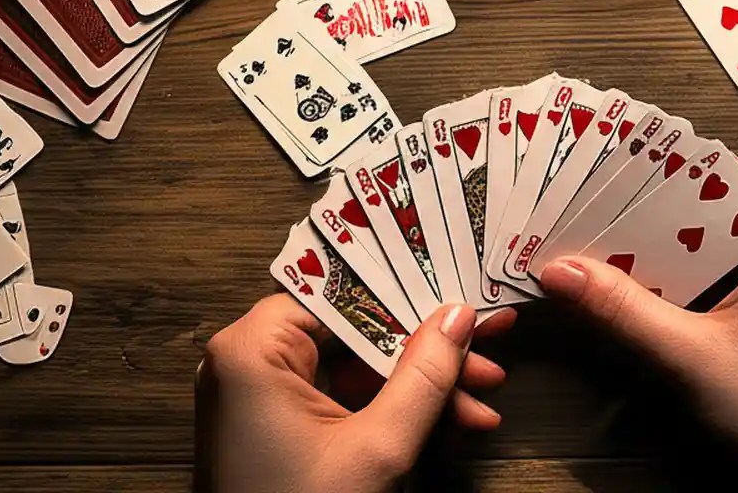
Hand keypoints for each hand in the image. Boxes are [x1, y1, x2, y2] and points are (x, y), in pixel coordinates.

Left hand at [197, 296, 515, 492]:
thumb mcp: (377, 447)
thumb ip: (424, 376)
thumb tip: (457, 317)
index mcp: (252, 351)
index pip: (342, 291)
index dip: (407, 292)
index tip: (458, 290)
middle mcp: (251, 364)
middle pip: (357, 329)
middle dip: (427, 351)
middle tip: (486, 348)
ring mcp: (266, 398)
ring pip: (360, 367)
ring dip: (422, 385)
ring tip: (481, 400)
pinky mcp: (283, 428)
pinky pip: (347, 399)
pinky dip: (394, 411)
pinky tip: (451, 422)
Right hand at [537, 167, 737, 492]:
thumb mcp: (692, 358)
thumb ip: (622, 310)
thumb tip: (560, 270)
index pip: (712, 172)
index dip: (651, 167)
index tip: (598, 165)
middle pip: (705, 203)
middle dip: (642, 208)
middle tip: (581, 205)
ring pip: (708, 238)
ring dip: (656, 243)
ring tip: (596, 239)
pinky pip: (718, 269)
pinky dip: (676, 273)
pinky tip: (634, 283)